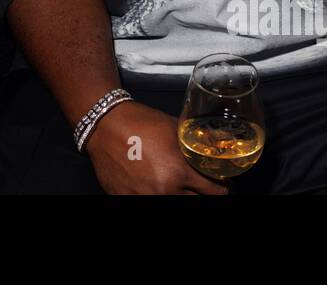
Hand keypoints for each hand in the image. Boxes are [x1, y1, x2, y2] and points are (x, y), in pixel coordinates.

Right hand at [85, 102, 228, 194]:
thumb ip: (195, 146)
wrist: (105, 125)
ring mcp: (144, 197)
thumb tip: (214, 153)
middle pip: (195, 202)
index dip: (221, 189)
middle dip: (199, 193)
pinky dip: (154, 194)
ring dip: (178, 194)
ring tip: (172, 182)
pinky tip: (151, 183)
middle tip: (196, 184)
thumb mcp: (174, 129)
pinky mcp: (127, 200)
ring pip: (174, 203)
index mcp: (178, 170)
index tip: (221, 186)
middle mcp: (163, 189)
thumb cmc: (139, 123)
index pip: (213, 192)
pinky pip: (148, 202)